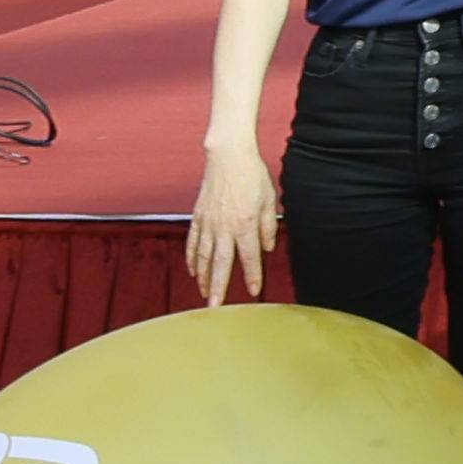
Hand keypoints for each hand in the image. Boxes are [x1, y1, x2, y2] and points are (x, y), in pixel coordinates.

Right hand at [186, 144, 282, 301]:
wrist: (228, 155)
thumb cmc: (253, 175)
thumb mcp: (269, 200)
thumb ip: (269, 226)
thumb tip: (267, 248)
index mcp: (245, 224)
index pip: (250, 257)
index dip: (252, 276)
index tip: (254, 291)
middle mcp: (225, 227)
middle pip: (221, 264)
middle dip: (219, 287)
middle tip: (215, 307)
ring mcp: (209, 222)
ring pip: (204, 256)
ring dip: (204, 277)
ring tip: (205, 294)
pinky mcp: (198, 216)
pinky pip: (194, 242)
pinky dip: (192, 258)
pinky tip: (193, 271)